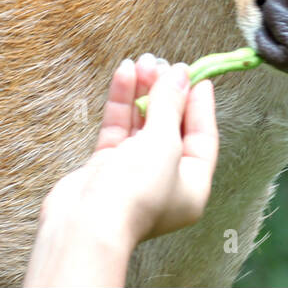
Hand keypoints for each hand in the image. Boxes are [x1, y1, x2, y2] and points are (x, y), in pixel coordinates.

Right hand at [48, 53, 219, 236]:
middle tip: (161, 63)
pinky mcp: (106, 167)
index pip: (202, 138)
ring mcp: (134, 173)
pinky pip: (118, 128)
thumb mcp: (163, 142)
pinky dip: (121, 102)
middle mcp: (165, 180)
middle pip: (171, 127)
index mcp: (192, 186)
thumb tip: (179, 74)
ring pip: (142, 125)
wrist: (85, 225)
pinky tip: (124, 74)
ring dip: (142, 92)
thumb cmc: (135, 192)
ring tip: (141, 61)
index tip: (195, 74)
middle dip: (166, 93)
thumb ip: (170, 105)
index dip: (199, 105)